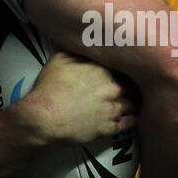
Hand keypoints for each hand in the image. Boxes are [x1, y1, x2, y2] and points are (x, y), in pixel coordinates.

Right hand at [18, 52, 137, 145]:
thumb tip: (86, 49)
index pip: (124, 67)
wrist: (44, 118)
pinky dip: (132, 120)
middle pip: (132, 85)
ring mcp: (112, 109)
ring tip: (134, 102)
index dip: (125, 70)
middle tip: (134, 87)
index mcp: (102, 70)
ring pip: (133, 104)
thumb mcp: (59, 60)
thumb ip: (77, 52)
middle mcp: (112, 89)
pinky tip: (131, 117)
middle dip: (132, 86)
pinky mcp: (109, 128)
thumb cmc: (48, 90)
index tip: (126, 71)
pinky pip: (129, 123)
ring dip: (133, 102)